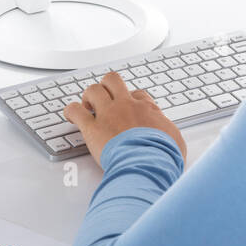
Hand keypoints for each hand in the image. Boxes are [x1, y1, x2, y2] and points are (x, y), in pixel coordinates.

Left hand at [64, 71, 186, 166]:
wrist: (148, 164)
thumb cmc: (163, 157)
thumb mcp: (175, 142)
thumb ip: (169, 135)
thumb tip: (169, 139)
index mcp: (147, 109)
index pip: (137, 95)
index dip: (131, 100)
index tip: (129, 109)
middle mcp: (126, 106)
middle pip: (113, 81)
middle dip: (107, 87)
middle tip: (105, 99)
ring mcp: (108, 114)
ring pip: (93, 90)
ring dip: (88, 96)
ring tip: (87, 107)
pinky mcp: (92, 128)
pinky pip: (75, 110)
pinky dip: (70, 111)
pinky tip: (70, 115)